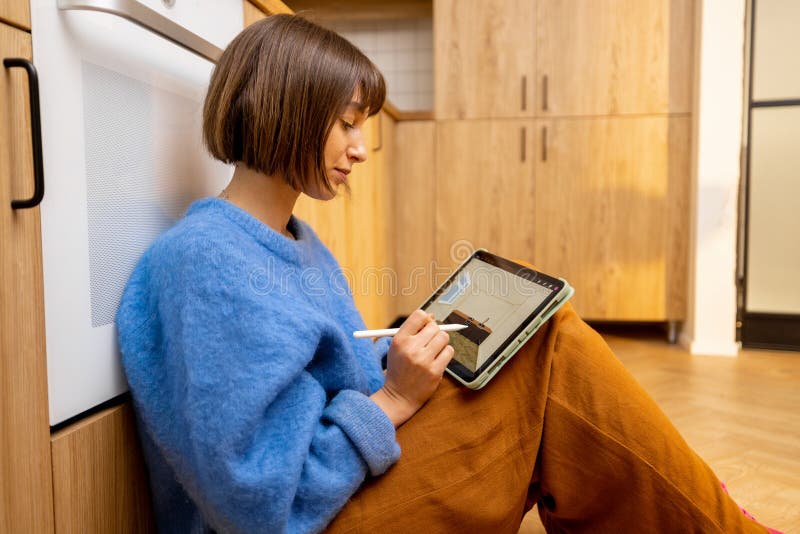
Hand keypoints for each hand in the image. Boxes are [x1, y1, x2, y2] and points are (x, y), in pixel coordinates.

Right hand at [370, 310, 454, 426]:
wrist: (399, 396)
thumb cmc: (399, 369)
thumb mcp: (398, 347)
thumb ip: (413, 331)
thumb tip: (432, 316)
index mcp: (400, 340)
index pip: (419, 315)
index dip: (425, 319)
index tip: (425, 325)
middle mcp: (411, 348)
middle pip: (434, 326)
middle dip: (434, 332)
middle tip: (429, 341)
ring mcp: (424, 360)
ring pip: (444, 337)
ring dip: (441, 342)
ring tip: (433, 351)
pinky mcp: (435, 371)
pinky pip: (449, 351)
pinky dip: (445, 353)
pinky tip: (437, 359)